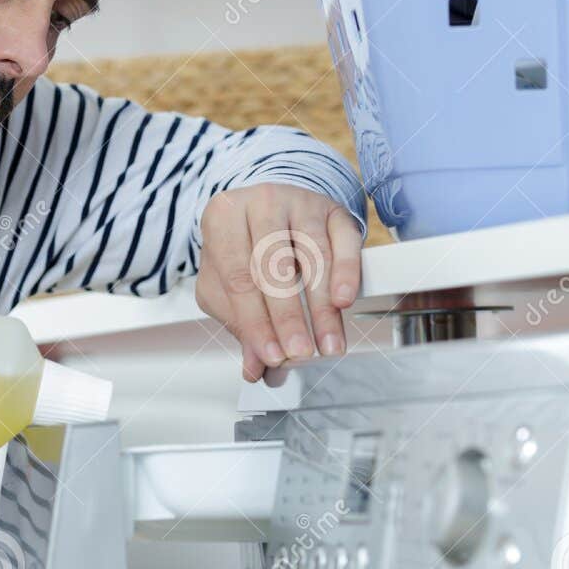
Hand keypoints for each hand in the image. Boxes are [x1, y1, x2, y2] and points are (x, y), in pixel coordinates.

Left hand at [196, 184, 361, 381]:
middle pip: (274, 266)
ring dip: (322, 307)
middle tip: (300, 351)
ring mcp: (298, 202)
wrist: (271, 209)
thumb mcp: (226, 284)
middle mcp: (260, 203)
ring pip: (313, 255)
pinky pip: (344, 240)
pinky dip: (346, 272)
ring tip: (327, 343)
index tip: (272, 355)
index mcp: (222, 219)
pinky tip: (343, 301)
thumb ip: (240, 324)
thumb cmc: (244, 247)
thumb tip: (256, 366)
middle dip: (289, 318)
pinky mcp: (331, 208)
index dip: (256, 322)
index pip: (238, 279)